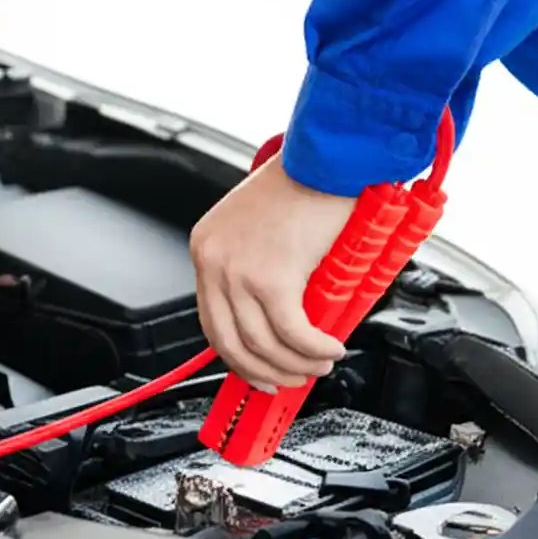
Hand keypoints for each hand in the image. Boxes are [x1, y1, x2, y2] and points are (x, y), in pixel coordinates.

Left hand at [190, 151, 350, 390]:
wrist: (326, 157)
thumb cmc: (305, 181)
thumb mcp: (263, 229)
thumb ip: (261, 272)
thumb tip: (281, 320)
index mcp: (207, 249)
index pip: (211, 320)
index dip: (236, 356)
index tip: (257, 371)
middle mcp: (215, 261)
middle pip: (230, 342)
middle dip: (263, 372)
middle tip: (290, 381)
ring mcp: (240, 271)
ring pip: (262, 344)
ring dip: (295, 365)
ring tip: (319, 365)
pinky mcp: (272, 277)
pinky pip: (292, 333)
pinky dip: (314, 349)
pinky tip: (330, 349)